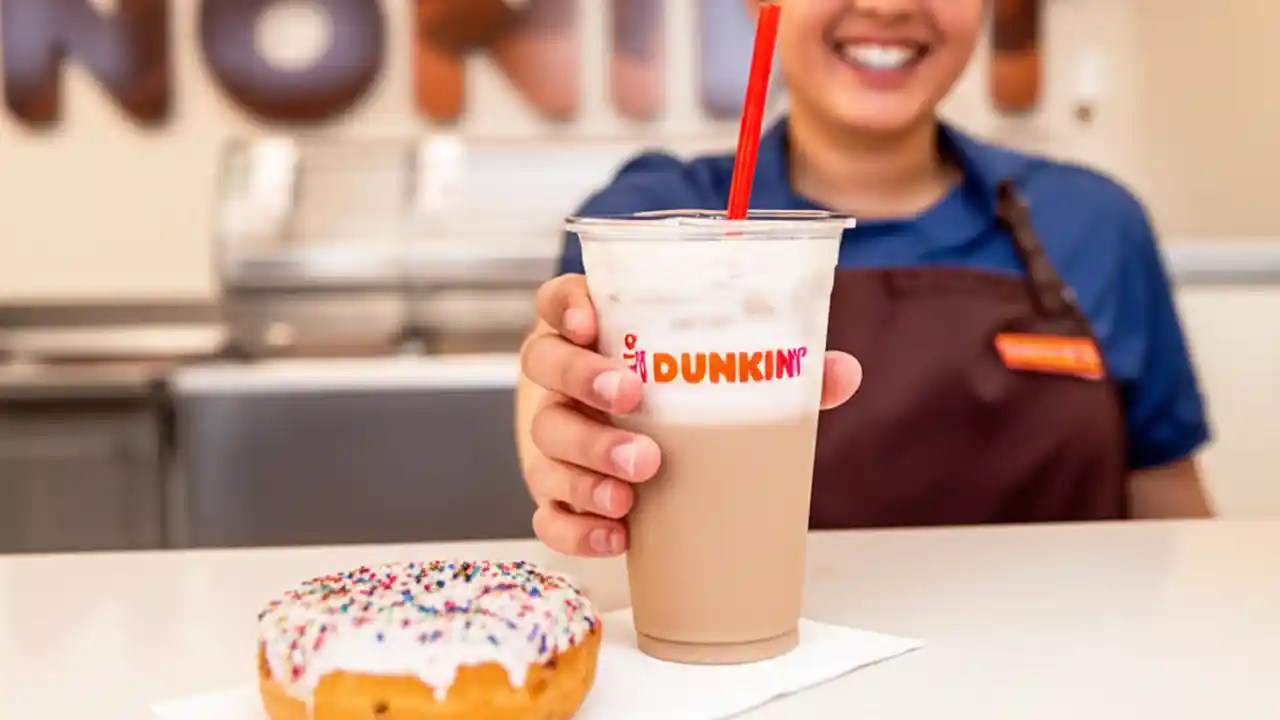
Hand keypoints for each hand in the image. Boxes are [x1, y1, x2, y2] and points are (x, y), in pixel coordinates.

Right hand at [520, 274, 862, 557]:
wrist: (640, 454)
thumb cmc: (676, 398)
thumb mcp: (714, 373)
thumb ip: (773, 367)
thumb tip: (842, 371)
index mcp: (590, 333)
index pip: (556, 302)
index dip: (566, 306)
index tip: (593, 320)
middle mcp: (559, 380)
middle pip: (545, 366)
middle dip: (584, 382)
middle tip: (632, 401)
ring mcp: (549, 437)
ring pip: (545, 444)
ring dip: (586, 464)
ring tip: (632, 488)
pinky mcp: (552, 494)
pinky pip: (547, 514)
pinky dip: (577, 528)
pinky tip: (617, 535)